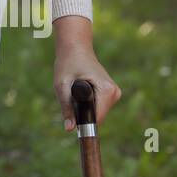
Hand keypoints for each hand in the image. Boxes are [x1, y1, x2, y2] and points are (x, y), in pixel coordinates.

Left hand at [52, 16, 121, 131]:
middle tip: (69, 97)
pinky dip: (87, 103)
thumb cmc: (68, 63)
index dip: (84, 122)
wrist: (75, 47)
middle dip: (82, 113)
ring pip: (98, 113)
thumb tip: (70, 129)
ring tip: (74, 90)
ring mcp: (114, 93)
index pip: (97, 118)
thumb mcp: (62, 85)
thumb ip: (66, 107)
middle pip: (98, 117)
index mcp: (107, 90)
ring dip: (84, 107)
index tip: (72, 125)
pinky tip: (79, 91)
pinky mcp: (111, 93)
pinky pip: (98, 107)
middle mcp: (115, 93)